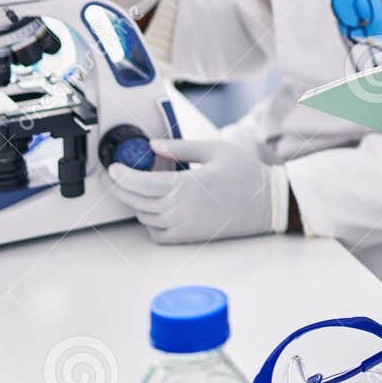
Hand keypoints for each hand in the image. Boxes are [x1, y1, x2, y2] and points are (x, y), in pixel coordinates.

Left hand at [106, 136, 289, 243]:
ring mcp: (183, 227)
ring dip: (137, 201)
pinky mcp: (189, 236)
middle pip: (136, 202)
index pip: (140, 184)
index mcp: (184, 187)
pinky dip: (150, 220)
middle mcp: (179, 211)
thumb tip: (153, 145)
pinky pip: (157, 233)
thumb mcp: (215, 150)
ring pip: (145, 217)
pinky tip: (157, 205)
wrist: (268, 204)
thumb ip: (180, 148)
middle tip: (115, 176)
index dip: (121, 176)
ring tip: (146, 184)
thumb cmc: (246, 175)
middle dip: (120, 189)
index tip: (113, 168)